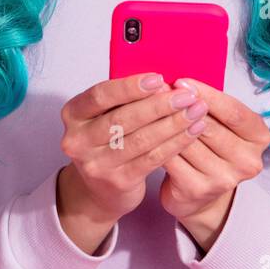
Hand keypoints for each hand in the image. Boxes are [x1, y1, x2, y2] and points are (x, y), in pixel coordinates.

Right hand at [57, 72, 208, 227]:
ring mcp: (97, 164)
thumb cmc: (107, 141)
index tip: (159, 79)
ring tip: (195, 111)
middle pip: (123, 118)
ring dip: (173, 123)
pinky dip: (175, 143)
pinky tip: (192, 131)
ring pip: (141, 139)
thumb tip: (162, 80)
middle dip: (159, 105)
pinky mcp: (118, 182)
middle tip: (187, 96)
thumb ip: (123, 98)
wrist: (99, 189)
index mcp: (73, 114)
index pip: (101, 95)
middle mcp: (78, 140)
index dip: (130, 87)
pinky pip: (152, 158)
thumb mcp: (104, 116)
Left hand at [159, 79, 269, 244]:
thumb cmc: (210, 147)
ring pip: (188, 142)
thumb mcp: (222, 123)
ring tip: (146, 106)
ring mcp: (224, 179)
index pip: (233, 112)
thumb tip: (178, 85)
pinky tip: (145, 131)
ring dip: (165, 123)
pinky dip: (157, 143)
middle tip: (157, 90)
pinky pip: (172, 159)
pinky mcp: (198, 190)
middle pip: (210, 126)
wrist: (199, 192)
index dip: (206, 95)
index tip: (181, 82)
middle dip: (181, 106)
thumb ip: (210, 105)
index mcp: (259, 137)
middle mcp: (247, 161)